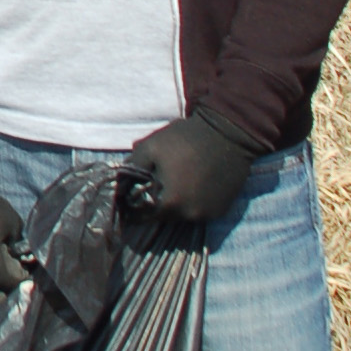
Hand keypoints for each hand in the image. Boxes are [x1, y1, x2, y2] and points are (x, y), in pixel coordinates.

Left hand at [126, 110, 258, 223]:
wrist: (229, 133)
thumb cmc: (186, 139)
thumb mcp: (150, 147)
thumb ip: (132, 168)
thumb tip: (121, 183)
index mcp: (171, 204)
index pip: (143, 217)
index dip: (133, 208)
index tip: (129, 199)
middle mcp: (191, 216)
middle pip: (164, 217)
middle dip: (155, 205)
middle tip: (151, 187)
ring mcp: (209, 214)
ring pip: (182, 215)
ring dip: (175, 204)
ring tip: (172, 184)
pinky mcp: (222, 209)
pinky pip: (199, 211)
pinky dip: (192, 202)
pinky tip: (190, 185)